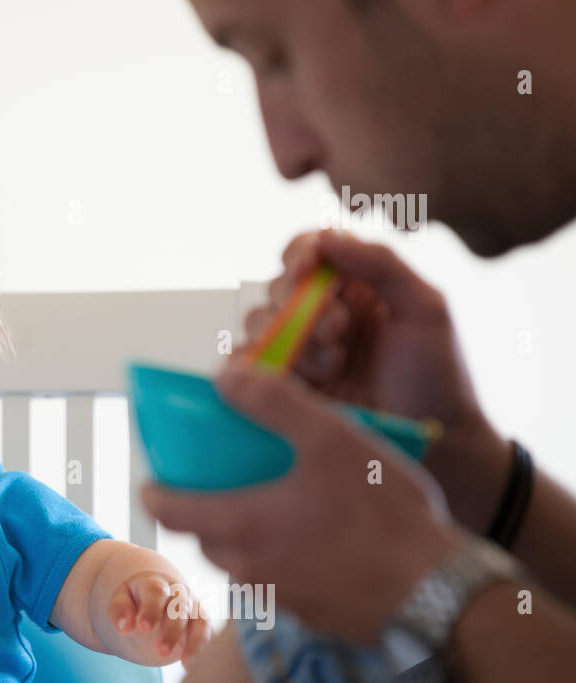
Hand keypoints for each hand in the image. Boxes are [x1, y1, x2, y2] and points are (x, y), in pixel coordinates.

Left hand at [104, 570, 210, 667]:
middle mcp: (178, 592)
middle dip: (172, 631)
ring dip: (194, 642)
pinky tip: (189, 665)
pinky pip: (208, 634)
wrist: (154, 595)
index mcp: (154, 583)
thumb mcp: (121, 600)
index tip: (143, 627)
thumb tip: (124, 626)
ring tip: (185, 663)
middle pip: (180, 608)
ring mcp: (193, 606)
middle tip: (161, 652)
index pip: (155, 591)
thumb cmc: (135, 599)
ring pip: (200, 621)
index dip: (151, 609)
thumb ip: (120, 610)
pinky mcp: (202, 621)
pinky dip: (202, 649)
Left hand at [140, 361, 463, 645]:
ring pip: (241, 563)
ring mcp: (281, 598)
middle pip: (204, 539)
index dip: (155, 494)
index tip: (151, 482)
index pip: (171, 513)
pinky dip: (279, 559)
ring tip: (267, 507)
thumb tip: (224, 378)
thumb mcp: (330, 439)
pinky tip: (312, 539)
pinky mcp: (312, 615)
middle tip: (214, 485)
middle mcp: (249, 569)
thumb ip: (274, 404)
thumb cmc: (382, 512)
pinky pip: (278, 583)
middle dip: (200, 512)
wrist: (437, 596)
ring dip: (242, 537)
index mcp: (241, 526)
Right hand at [242, 228, 510, 532]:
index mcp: (356, 285)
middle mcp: (322, 312)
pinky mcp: (283, 387)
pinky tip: (290, 378)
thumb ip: (380, 262)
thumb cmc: (437, 374)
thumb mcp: (424, 307)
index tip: (305, 269)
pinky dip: (253, 364)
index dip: (299, 253)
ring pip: (259, 323)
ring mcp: (300, 351)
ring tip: (333, 364)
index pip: (309, 250)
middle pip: (277, 285)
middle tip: (338, 331)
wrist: (434, 446)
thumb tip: (324, 237)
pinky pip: (245, 364)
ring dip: (291, 339)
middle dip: (299, 304)